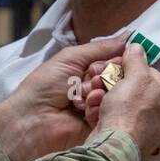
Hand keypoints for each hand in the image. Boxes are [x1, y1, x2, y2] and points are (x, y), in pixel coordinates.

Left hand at [0, 33, 128, 160]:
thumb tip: (128, 37)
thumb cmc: (44, 85)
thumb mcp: (71, 58)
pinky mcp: (98, 124)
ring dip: (99, 93)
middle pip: (117, 77)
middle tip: (91, 81)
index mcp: (87, 69)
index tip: (110, 63)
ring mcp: (96, 105)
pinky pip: (110, 113)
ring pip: (115, 95)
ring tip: (82, 98)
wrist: (31, 119)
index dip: (115, 60)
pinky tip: (83, 111)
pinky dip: (98, 109)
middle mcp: (94, 86)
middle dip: (105, 76)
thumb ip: (100, 48)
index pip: (114, 60)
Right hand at [94, 42, 159, 155]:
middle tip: (99, 82)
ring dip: (103, 98)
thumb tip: (137, 47)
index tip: (113, 68)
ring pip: (121, 104)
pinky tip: (95, 111)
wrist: (114, 144)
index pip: (148, 74)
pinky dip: (103, 113)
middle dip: (112, 85)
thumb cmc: (129, 110)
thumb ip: (137, 58)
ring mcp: (147, 128)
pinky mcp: (129, 139)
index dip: (127, 69)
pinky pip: (115, 119)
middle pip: (133, 88)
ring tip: (95, 97)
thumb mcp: (135, 76)